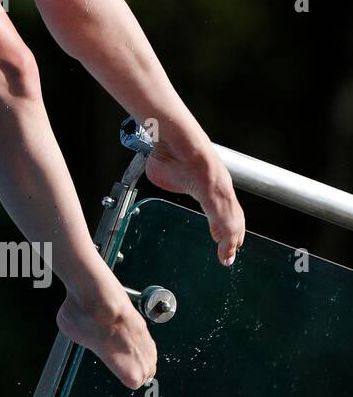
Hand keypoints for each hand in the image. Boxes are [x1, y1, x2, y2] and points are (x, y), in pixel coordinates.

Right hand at [145, 131, 245, 265]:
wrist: (173, 139)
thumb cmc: (169, 152)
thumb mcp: (167, 174)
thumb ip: (172, 181)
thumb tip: (162, 176)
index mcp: (210, 184)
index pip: (221, 208)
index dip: (223, 224)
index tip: (220, 239)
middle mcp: (220, 188)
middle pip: (232, 216)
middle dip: (233, 236)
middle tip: (230, 255)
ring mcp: (221, 191)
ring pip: (230, 221)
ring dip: (231, 240)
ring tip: (228, 256)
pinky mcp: (217, 194)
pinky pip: (223, 219)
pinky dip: (226, 235)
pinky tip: (227, 247)